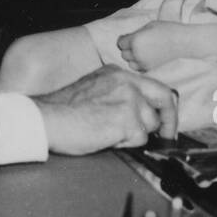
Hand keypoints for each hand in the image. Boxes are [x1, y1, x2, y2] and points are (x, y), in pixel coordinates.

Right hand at [34, 64, 178, 154]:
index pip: (154, 85)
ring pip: (150, 124)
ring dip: (135, 134)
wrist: (47, 118)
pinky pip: (139, 138)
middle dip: (170, 120)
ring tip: (110, 133)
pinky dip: (126, 143)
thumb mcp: (94, 89)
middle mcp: (126, 82)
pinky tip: (106, 138)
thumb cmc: (63, 110)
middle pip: (164, 99)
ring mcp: (129, 99)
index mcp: (117, 73)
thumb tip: (140, 112)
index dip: (163, 105)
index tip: (165, 118)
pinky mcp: (127, 120)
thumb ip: (118, 94)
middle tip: (167, 135)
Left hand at [116, 22, 192, 71]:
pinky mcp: (150, 69)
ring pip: (129, 63)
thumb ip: (135, 34)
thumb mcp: (148, 26)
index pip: (120, 43)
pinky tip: (145, 58)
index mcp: (135, 41)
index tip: (128, 37)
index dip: (124, 39)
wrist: (182, 42)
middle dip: (127, 49)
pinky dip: (139, 64)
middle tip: (136, 43)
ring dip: (132, 58)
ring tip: (141, 52)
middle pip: (124, 54)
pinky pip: (138, 69)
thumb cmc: (166, 30)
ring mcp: (144, 63)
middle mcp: (137, 53)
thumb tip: (125, 40)